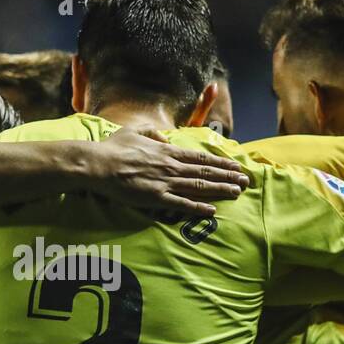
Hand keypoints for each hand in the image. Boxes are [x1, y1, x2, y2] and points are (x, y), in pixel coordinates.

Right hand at [97, 127, 250, 216]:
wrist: (97, 164)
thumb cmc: (112, 148)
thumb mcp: (133, 132)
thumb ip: (152, 134)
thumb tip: (163, 138)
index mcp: (166, 150)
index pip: (200, 157)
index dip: (220, 162)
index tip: (235, 165)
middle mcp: (170, 166)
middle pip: (206, 171)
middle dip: (228, 176)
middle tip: (245, 181)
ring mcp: (164, 182)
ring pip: (199, 186)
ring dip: (220, 190)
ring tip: (237, 193)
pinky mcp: (155, 198)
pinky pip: (181, 204)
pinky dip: (198, 208)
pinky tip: (212, 211)